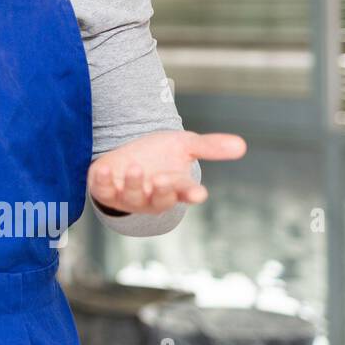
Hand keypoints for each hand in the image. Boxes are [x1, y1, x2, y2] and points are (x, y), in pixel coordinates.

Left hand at [88, 130, 245, 214]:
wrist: (128, 155)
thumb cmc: (160, 154)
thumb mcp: (184, 145)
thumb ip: (209, 147)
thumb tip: (241, 145)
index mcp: (176, 186)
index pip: (187, 193)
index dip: (191, 194)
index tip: (197, 193)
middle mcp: (153, 196)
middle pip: (160, 199)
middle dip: (161, 190)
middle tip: (162, 179)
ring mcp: (129, 196)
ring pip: (133, 197)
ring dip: (134, 184)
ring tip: (135, 168)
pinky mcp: (105, 190)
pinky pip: (103, 191)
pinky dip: (102, 182)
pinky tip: (103, 169)